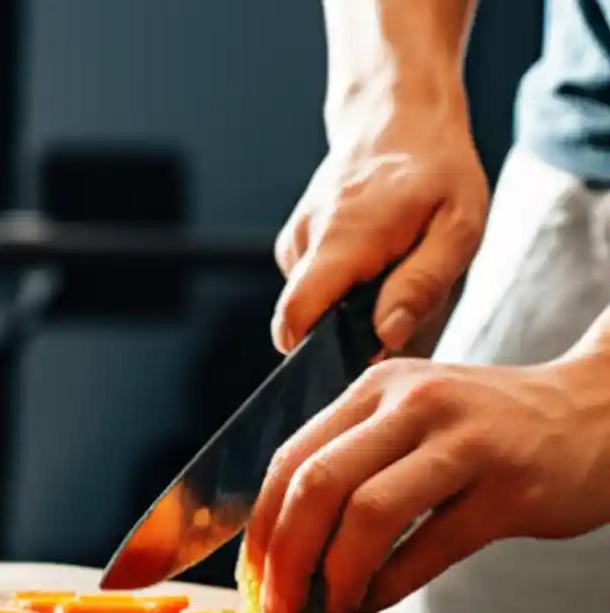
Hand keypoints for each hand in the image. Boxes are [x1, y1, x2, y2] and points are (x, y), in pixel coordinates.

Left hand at [243, 353, 609, 612]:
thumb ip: (350, 458)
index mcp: (374, 388)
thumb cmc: (486, 428)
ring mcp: (463, 443)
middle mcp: (412, 405)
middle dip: (284, 556)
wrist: (595, 413)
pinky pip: (430, 547)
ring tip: (326, 608)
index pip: (290, 459)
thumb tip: (281, 541)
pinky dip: (391, 585)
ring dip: (335, 575)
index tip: (252, 578)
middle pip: (317, 484)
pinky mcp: (509, 489)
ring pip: (368, 514)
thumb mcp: (410, 415)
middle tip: (276, 606)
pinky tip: (374, 602)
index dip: (260, 528)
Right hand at [271, 93, 489, 354]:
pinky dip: (343, 283)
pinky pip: (315, 283)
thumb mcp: (458, 227)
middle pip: (308, 317)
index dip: (312, 350)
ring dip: (351, 302)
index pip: (296, 314)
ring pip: (316, 302)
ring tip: (390, 266)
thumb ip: (422, 285)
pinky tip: (372, 256)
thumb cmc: (436, 172)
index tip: (351, 354)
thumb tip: (387, 335)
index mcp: (345, 239)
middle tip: (397, 298)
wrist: (397, 119)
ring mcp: (296, 238)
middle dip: (348, 327)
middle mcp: (308, 239)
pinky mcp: (295, 240)